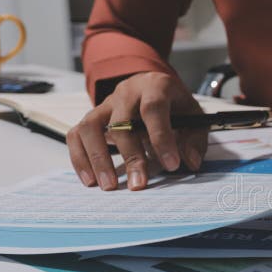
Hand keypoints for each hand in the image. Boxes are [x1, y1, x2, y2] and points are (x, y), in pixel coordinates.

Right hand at [67, 72, 206, 190]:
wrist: (153, 86)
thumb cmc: (174, 104)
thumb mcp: (194, 116)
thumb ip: (194, 139)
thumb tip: (190, 161)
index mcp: (155, 87)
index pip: (153, 109)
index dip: (161, 138)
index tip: (171, 165)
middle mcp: (126, 92)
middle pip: (121, 123)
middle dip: (131, 156)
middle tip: (138, 184)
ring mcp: (105, 104)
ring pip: (91, 127)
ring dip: (98, 158)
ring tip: (108, 185)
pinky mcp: (93, 117)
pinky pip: (77, 134)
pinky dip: (80, 158)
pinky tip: (90, 179)